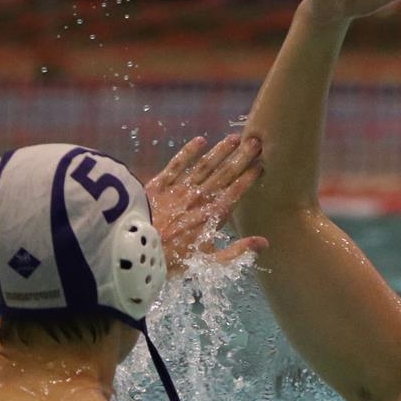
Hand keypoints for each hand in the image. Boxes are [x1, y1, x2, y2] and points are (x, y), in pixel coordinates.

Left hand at [146, 133, 268, 270]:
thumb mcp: (208, 262)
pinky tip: (200, 139)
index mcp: (213, 215)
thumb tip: (264, 243)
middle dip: (241, 157)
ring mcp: (180, 188)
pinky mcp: (160, 184)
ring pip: (205, 165)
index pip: (236, 191)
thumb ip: (237, 251)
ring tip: (234, 138)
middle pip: (224, 173)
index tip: (261, 164)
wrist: (136, 249)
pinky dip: (188, 151)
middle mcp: (200, 197)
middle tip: (255, 142)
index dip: (249, 177)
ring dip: (220, 151)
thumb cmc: (173, 260)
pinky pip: (177, 164)